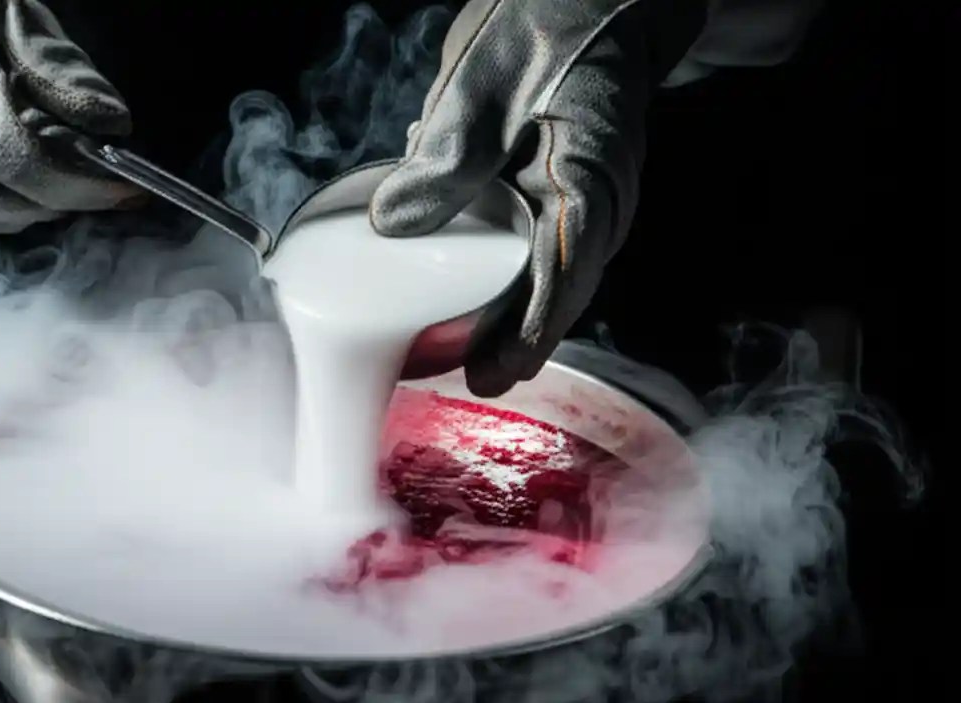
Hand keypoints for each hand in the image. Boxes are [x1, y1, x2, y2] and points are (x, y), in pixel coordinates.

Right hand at [0, 0, 138, 232]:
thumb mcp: (7, 9)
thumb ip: (60, 68)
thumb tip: (115, 125)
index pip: (28, 166)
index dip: (85, 186)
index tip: (129, 187)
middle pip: (13, 203)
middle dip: (66, 195)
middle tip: (96, 171)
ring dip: (34, 202)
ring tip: (50, 160)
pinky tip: (7, 169)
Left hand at [370, 0, 706, 396]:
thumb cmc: (548, 24)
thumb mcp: (483, 82)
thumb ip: (445, 157)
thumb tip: (391, 224)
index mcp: (588, 178)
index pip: (564, 272)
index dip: (529, 331)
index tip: (496, 373)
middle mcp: (599, 201)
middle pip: (556, 287)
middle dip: (512, 338)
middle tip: (469, 380)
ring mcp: (588, 198)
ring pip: (548, 272)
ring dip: (506, 311)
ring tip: (460, 354)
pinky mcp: (565, 191)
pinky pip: (539, 246)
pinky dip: (504, 274)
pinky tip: (465, 292)